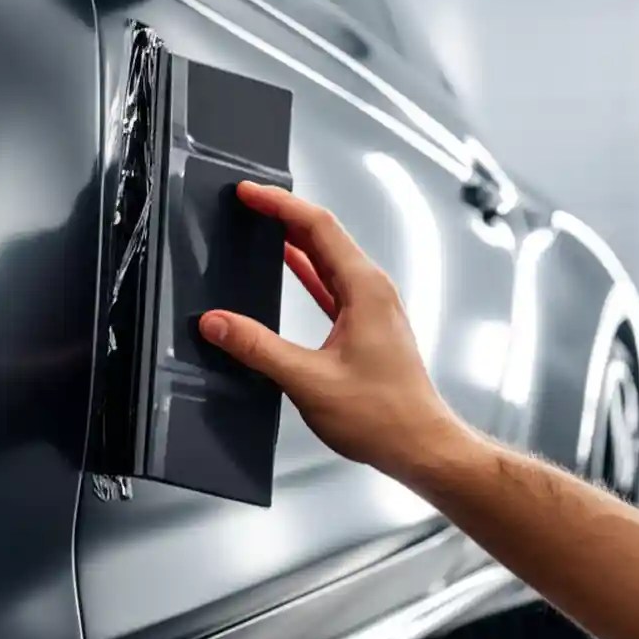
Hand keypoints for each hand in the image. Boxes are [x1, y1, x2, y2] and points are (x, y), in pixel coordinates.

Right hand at [198, 181, 471, 473]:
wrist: (421, 446)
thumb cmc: (382, 416)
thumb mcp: (308, 380)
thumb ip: (258, 348)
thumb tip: (217, 322)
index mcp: (365, 289)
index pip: (318, 228)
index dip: (280, 205)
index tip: (250, 192)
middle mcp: (372, 290)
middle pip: (324, 235)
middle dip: (284, 213)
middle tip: (249, 201)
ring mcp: (372, 307)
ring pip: (329, 258)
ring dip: (295, 239)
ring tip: (262, 224)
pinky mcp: (366, 326)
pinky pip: (331, 283)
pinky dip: (306, 269)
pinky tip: (287, 268)